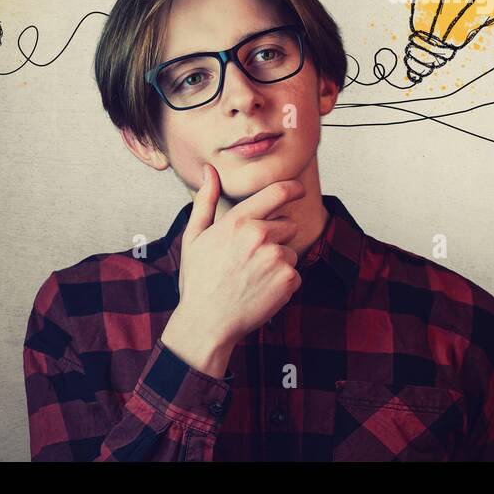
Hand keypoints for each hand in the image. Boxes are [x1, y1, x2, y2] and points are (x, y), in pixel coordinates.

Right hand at [162, 164, 302, 377]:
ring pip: (291, 251)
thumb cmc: (199, 280)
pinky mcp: (288, 279)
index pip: (277, 192)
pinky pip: (295, 273)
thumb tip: (209, 171)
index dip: (293, 188)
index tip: (299, 189)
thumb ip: (205, 201)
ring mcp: (276, 258)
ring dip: (279, 262)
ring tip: (253, 277)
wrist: (207, 323)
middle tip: (251, 259)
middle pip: (287, 225)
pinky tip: (261, 291)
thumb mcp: (194, 237)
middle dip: (276, 238)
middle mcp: (260, 235)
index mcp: (239, 221)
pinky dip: (283, 282)